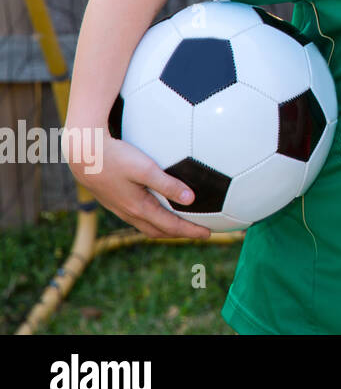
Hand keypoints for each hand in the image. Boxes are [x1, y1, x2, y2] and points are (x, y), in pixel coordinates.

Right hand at [70, 133, 211, 239]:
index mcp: (139, 208)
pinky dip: (152, 218)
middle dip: (180, 233)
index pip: (171, 226)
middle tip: (198, 232)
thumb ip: (168, 184)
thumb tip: (191, 199)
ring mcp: (119, 207)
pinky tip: (155, 208)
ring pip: (146, 225)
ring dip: (165, 227)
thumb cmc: (116, 158)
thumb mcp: (145, 169)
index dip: (191, 231)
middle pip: (159, 231)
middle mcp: (129, 212)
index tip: (209, 234)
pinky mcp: (112, 200)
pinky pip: (136, 216)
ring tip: (180, 224)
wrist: (83, 154)